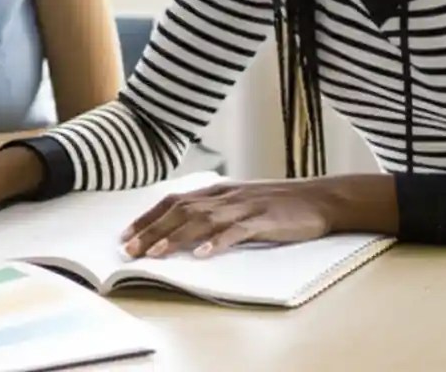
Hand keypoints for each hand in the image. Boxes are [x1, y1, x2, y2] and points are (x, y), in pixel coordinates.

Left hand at [120, 180, 336, 258]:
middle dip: (151, 231)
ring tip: (155, 254)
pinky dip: (218, 242)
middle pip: (180, 211)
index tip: (126, 234)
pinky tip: (202, 254)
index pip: (173, 201)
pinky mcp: (264, 221)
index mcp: (217, 191)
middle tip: (129, 250)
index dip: (148, 217)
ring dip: (175, 237)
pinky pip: (237, 232)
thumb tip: (182, 225)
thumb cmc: (278, 203)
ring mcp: (244, 207)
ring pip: (202, 220)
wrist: (320, 198)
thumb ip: (213, 209)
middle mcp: (225, 196)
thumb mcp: (239, 200)